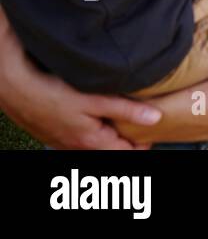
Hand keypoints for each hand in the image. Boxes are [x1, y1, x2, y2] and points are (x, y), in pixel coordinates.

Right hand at [0, 53, 160, 149]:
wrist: (17, 89)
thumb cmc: (54, 93)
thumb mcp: (95, 100)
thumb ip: (127, 110)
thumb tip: (156, 118)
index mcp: (92, 142)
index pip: (127, 153)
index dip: (144, 141)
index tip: (156, 126)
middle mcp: (78, 147)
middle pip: (112, 148)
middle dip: (129, 136)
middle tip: (143, 116)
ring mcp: (66, 142)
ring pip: (97, 142)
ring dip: (111, 131)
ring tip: (123, 111)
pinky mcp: (57, 133)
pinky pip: (82, 135)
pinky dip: (95, 127)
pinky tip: (96, 111)